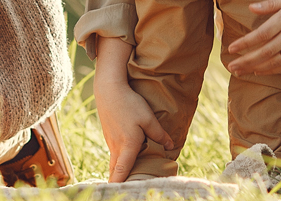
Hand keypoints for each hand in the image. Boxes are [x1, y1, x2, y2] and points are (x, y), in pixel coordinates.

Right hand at [92, 37, 173, 180]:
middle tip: (126, 189)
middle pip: (115, 170)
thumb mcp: (148, 118)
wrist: (109, 89)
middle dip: (118, 182)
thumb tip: (171, 146)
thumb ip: (159, 134)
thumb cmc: (129, 103)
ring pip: (114, 162)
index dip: (120, 184)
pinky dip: (119, 161)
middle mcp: (116, 147)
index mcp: (127, 145)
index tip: (119, 193)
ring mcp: (110, 141)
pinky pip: (114, 153)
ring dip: (119, 171)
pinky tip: (127, 157)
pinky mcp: (109, 135)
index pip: (122, 171)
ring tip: (127, 179)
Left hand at [224, 0, 280, 75]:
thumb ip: (271, 4)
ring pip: (275, 61)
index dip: (246, 43)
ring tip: (240, 71)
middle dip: (247, 60)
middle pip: (266, 51)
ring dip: (256, 68)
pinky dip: (272, 70)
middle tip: (231, 66)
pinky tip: (259, 71)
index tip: (232, 48)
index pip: (262, 34)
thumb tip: (251, 7)